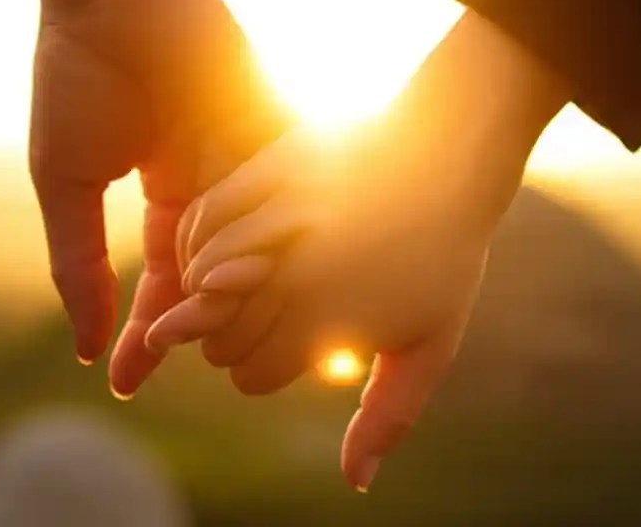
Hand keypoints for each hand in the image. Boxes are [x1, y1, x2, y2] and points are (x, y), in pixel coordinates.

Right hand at [29, 0, 286, 394]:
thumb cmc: (81, 76)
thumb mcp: (66, 179)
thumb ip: (77, 261)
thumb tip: (83, 341)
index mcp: (163, 189)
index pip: (163, 279)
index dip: (143, 332)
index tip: (125, 384)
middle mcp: (214, 182)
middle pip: (220, 273)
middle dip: (202, 325)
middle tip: (193, 373)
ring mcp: (247, 158)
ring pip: (258, 244)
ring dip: (247, 295)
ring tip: (240, 350)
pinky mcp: (279, 131)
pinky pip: (288, 199)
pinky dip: (283, 243)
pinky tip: (286, 292)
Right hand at [146, 9, 569, 489]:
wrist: (445, 156)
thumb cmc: (444, 258)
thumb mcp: (428, 346)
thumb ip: (386, 417)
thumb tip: (354, 483)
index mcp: (323, 325)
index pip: (248, 376)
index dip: (267, 366)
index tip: (300, 340)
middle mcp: (286, 279)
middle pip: (217, 340)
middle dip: (239, 334)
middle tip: (283, 302)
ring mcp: (268, 224)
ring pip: (196, 284)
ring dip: (214, 286)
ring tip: (264, 265)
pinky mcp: (254, 179)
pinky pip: (195, 228)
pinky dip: (203, 239)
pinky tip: (242, 233)